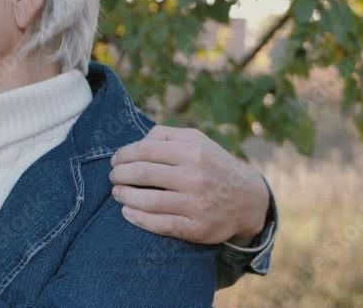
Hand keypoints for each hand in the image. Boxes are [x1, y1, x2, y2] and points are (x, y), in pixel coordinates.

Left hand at [109, 125, 269, 244]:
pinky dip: (138, 218)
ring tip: (117, 193)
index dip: (124, 155)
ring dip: (124, 196)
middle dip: (120, 175)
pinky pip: (160, 224)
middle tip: (113, 177)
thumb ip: (166, 134)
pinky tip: (127, 212)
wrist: (249, 199)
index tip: (115, 160)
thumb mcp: (197, 140)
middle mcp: (194, 177)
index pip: (145, 151)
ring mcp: (196, 204)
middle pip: (142, 174)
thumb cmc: (214, 164)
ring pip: (147, 200)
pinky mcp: (196, 228)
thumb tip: (138, 141)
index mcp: (193, 153)